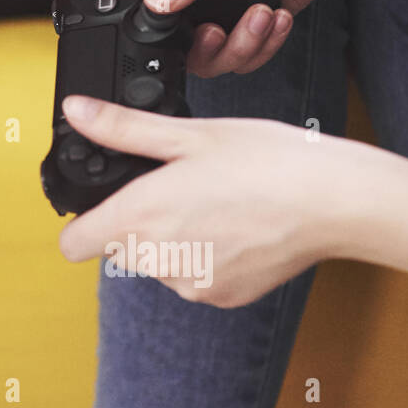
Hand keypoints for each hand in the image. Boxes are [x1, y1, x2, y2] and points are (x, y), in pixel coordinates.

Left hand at [55, 95, 407, 306]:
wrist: (334, 201)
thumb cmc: (266, 161)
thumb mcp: (188, 133)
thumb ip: (123, 129)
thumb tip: (77, 112)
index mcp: (141, 216)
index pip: (73, 244)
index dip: (83, 221)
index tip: (105, 200)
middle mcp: (159, 259)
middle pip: (117, 247)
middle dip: (135, 220)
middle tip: (178, 186)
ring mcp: (191, 283)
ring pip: (156, 262)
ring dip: (171, 238)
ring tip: (214, 202)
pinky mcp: (221, 296)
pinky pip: (191, 276)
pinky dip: (203, 255)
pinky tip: (234, 225)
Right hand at [128, 0, 407, 75]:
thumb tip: (156, 3)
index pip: (134, 1)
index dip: (143, 23)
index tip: (168, 28)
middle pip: (172, 45)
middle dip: (202, 48)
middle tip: (217, 32)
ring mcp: (221, 8)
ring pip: (212, 58)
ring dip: (241, 46)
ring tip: (262, 15)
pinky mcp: (254, 22)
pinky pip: (248, 56)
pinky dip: (266, 44)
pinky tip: (279, 15)